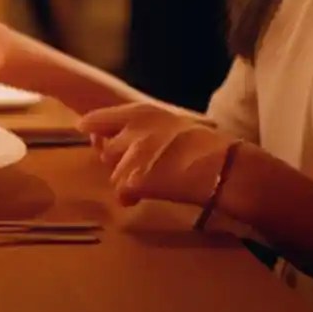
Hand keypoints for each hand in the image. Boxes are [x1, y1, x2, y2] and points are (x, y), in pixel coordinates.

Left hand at [78, 103, 234, 206]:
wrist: (226, 166)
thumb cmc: (208, 145)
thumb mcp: (173, 122)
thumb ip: (144, 127)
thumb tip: (119, 136)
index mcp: (140, 113)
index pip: (98, 119)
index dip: (92, 127)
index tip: (87, 131)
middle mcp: (131, 131)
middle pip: (106, 152)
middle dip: (118, 162)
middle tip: (139, 168)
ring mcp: (132, 155)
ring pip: (114, 174)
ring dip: (127, 181)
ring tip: (152, 182)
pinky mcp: (136, 179)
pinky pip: (121, 193)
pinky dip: (129, 198)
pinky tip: (143, 198)